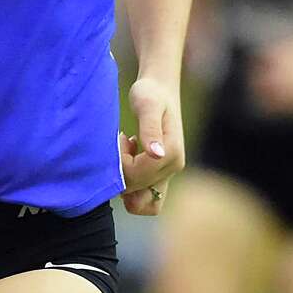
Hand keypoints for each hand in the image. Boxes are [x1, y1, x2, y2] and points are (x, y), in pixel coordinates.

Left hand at [119, 75, 184, 215]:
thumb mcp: (147, 104)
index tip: (120, 138)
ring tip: (125, 155)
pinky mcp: (161, 174)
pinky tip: (128, 158)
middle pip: (136, 190)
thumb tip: (156, 154)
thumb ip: (150, 128)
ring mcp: (168, 173)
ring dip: (127, 185)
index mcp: (171, 153)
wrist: (159, 88)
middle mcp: (173, 167)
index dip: (120, 161)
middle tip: (121, 143)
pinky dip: (132, 186)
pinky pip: (147, 198)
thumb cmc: (151, 92)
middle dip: (121, 170)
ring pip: (144, 203)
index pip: (136, 175)